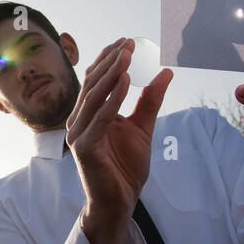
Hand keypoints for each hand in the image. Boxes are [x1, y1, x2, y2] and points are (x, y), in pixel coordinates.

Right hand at [66, 38, 172, 243]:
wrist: (120, 202)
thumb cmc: (126, 168)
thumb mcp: (143, 128)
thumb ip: (150, 101)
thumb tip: (165, 71)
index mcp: (89, 115)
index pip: (95, 81)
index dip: (108, 59)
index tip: (127, 41)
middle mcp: (79, 121)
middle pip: (92, 84)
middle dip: (110, 61)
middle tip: (128, 43)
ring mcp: (78, 134)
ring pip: (94, 97)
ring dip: (111, 75)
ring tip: (127, 57)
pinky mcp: (84, 148)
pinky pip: (100, 119)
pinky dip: (112, 99)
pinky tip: (126, 83)